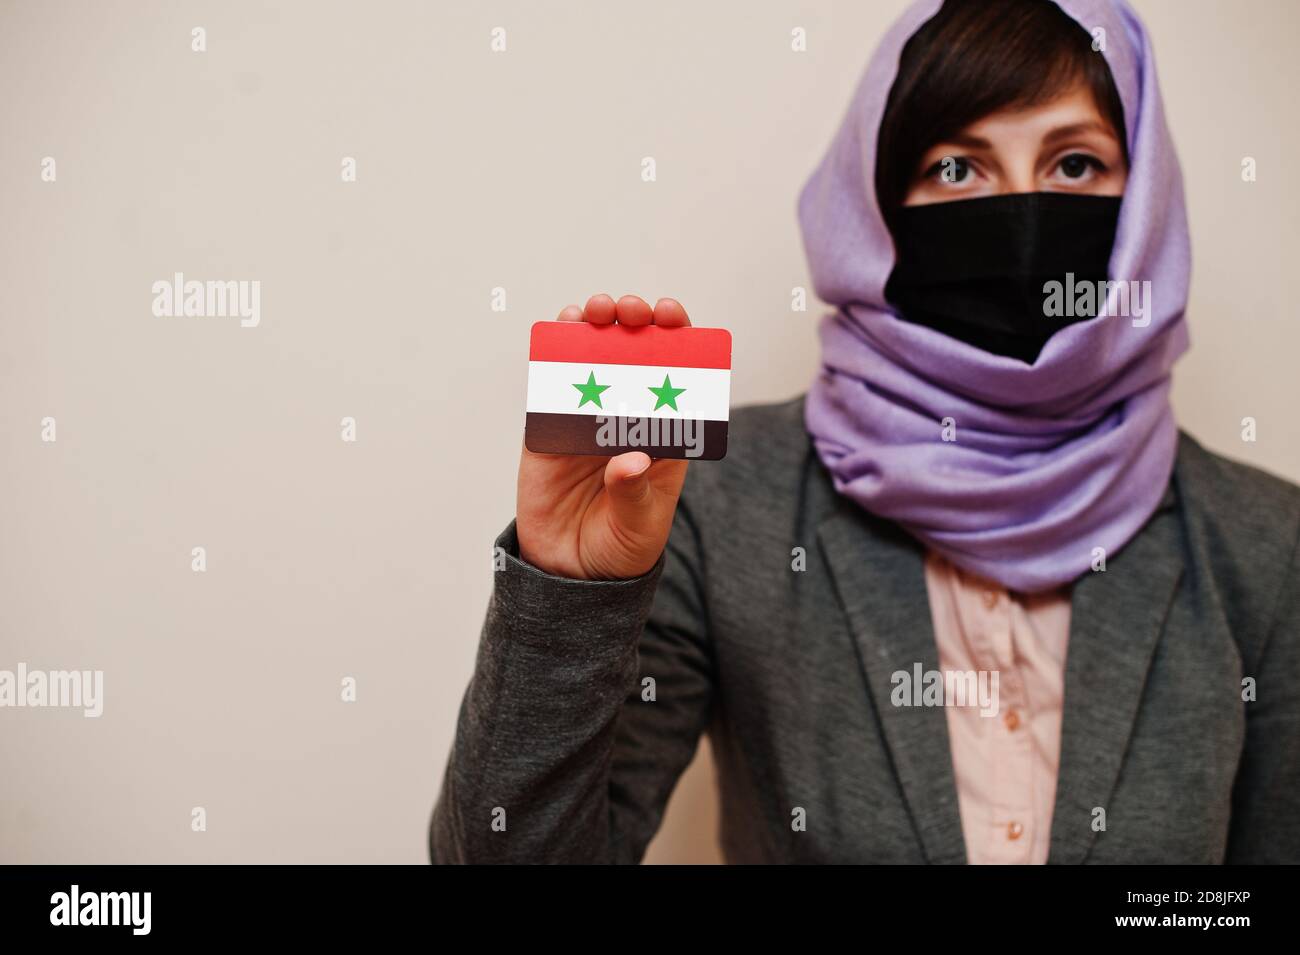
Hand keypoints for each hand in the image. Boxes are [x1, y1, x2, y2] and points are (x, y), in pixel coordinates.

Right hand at [516, 294, 690, 578]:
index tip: (672, 317)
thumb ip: (635, 493)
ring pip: (592, 362)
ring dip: (592, 329)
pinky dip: (553, 356)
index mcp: (664, 436)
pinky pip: (551, 388)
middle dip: (633, 324)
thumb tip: (631, 460)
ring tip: (592, 312)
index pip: (677, 377)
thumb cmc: (620, 548)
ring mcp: (587, 422)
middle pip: (634, 358)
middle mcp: (627, 419)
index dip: (677, 341)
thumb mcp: (639, 526)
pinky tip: (558, 331)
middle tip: (628, 310)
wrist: (570, 575)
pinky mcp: (548, 432)